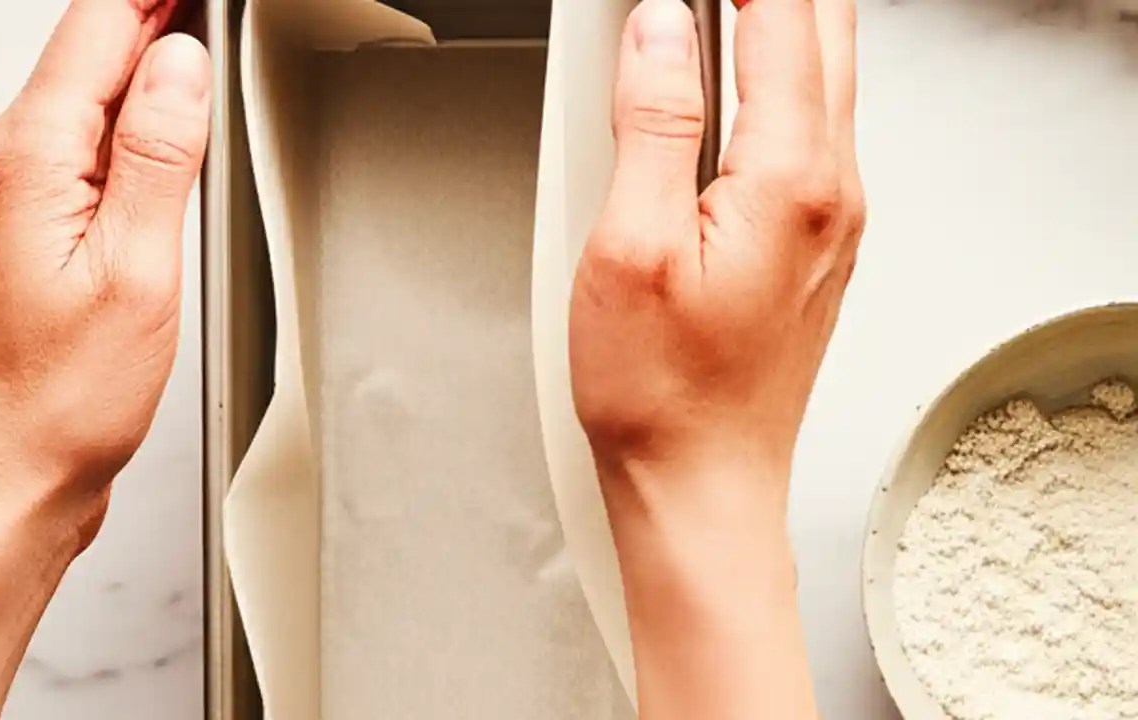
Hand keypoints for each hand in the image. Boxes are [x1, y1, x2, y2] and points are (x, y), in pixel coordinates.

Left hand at [0, 3, 209, 716]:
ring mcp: (9, 196)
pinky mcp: (27, 229)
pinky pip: (81, 148)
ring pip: (86, 97)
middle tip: (221, 20)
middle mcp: (4, 165)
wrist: (8, 476)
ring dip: (147, 72)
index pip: (100, 25)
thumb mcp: (137, 272)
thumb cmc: (62, 398)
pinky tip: (167, 142)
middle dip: (159, 20)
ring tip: (207, 57)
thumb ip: (160, 155)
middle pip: (89, 49)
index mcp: (28, 159)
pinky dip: (130, 129)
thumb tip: (181, 63)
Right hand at [572, 0, 862, 486]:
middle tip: (701, 2)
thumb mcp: (631, 247)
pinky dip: (772, 87)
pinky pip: (807, 132)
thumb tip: (660, 31)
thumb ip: (652, 125)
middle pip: (826, 34)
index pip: (781, 20)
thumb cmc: (666, 394)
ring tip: (701, 20)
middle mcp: (833, 192)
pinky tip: (719, 96)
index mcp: (792, 181)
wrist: (701, 481)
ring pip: (822, 79)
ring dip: (773, 28)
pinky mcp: (813, 242)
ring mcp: (833, 218)